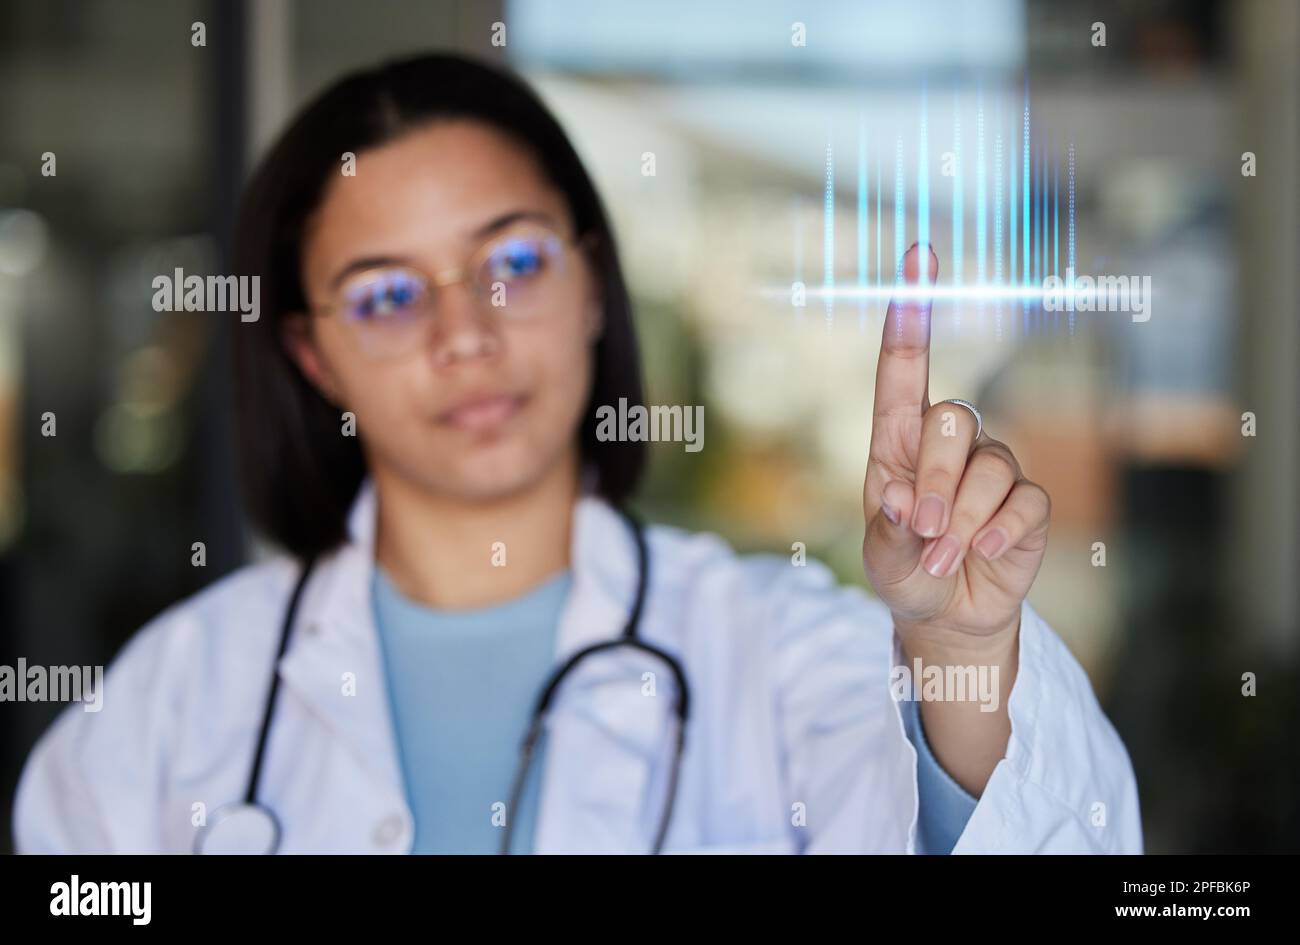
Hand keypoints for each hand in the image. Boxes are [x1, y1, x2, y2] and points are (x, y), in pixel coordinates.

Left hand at [862, 244, 1049, 647]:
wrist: (947, 614)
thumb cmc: (905, 570)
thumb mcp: (883, 555)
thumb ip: (890, 529)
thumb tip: (905, 501)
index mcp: (898, 441)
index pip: (903, 369)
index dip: (910, 315)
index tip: (917, 258)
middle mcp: (949, 441)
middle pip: (952, 420)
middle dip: (939, 480)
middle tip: (926, 531)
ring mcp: (993, 467)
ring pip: (991, 467)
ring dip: (965, 520)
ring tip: (943, 559)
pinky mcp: (1028, 501)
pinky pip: (1024, 502)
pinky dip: (1000, 533)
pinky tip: (985, 554)